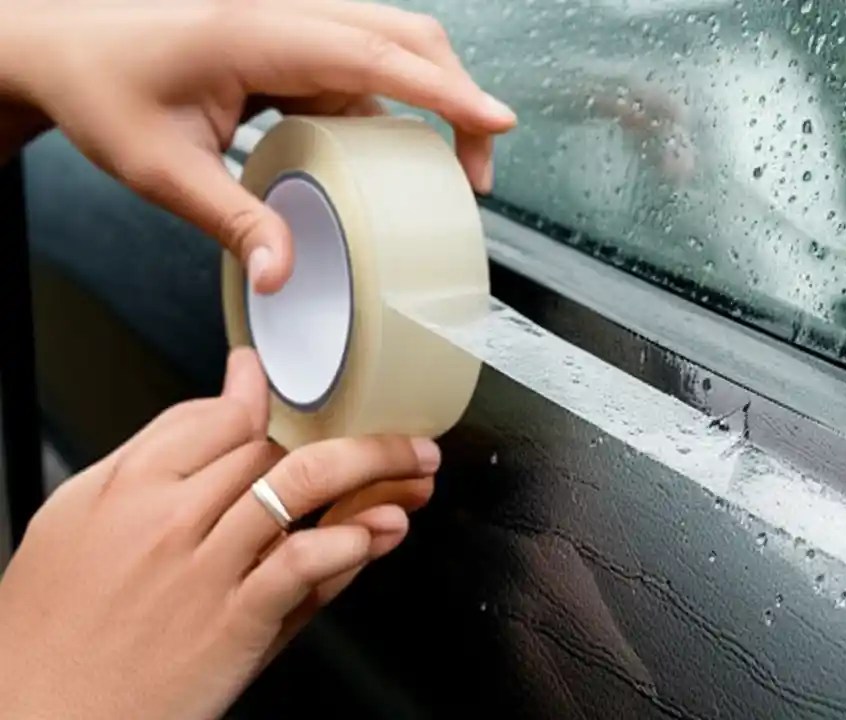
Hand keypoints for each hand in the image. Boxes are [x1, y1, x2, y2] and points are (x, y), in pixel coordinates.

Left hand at [0, 0, 516, 293]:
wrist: (59, 42)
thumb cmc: (99, 85)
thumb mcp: (162, 169)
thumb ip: (233, 222)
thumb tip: (285, 275)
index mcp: (254, 33)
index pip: (373, 55)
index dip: (444, 91)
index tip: (495, 121)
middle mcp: (282, 15)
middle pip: (404, 35)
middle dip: (457, 95)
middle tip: (478, 167)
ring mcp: (289, 23)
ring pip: (391, 42)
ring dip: (433, 95)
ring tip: (450, 164)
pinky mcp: (290, 40)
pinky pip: (361, 64)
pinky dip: (392, 103)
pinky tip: (390, 150)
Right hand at [0, 348, 436, 719]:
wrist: (41, 717)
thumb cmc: (56, 630)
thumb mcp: (77, 524)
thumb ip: (162, 457)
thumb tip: (236, 389)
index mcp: (124, 487)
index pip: (217, 416)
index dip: (271, 405)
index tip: (304, 401)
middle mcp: (165, 517)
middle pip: (272, 448)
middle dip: (346, 439)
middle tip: (393, 445)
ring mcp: (203, 567)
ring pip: (303, 484)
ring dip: (375, 468)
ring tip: (415, 469)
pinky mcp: (234, 619)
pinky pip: (305, 560)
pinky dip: (351, 541)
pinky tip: (378, 533)